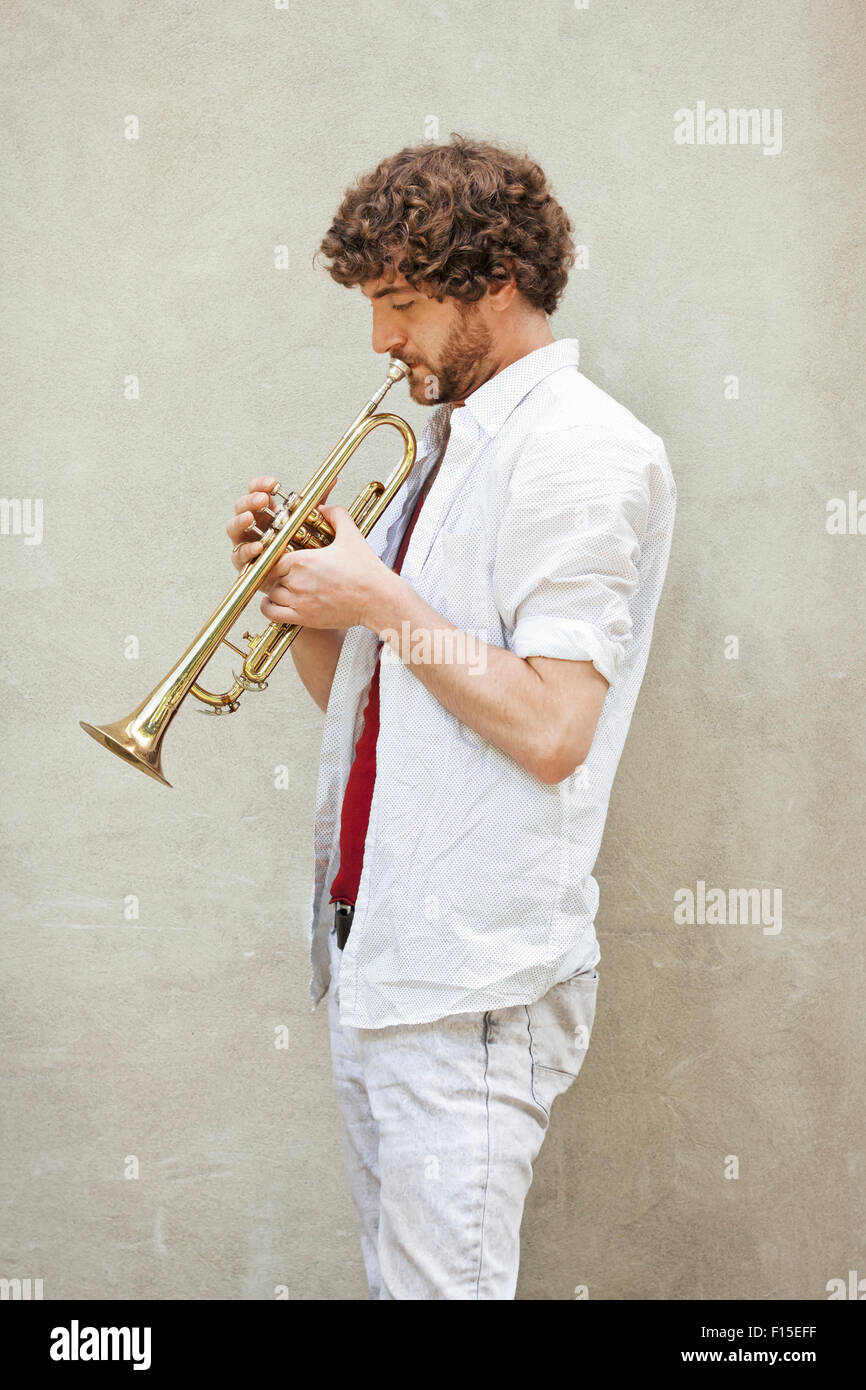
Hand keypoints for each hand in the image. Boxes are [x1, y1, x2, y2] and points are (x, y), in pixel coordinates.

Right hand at [226, 475, 336, 600]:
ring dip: (240, 521)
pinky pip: (239, 554)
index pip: (257, 491)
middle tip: (263, 499)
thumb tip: (333, 479)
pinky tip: (258, 546)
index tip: (273, 484)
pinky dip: (247, 549)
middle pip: (242, 506)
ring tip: (250, 518)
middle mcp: (253, 525)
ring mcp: (246, 542)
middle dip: (250, 501)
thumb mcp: (310, 522)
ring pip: (234, 528)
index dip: (261, 485)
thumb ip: (317, 502)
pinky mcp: (245, 563)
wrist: (300, 578)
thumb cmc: (300, 547)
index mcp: (266, 511)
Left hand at [259, 504, 397, 631]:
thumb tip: (324, 507)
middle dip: (277, 572)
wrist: (378, 600)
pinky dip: (268, 607)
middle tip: (285, 571)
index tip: (283, 556)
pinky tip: (272, 602)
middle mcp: (296, 581)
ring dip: (276, 589)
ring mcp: (298, 601)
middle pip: (271, 575)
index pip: (273, 556)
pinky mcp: (303, 617)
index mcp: (303, 560)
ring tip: (284, 586)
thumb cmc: (366, 571)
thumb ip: (336, 515)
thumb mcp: (351, 535)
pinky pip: (272, 613)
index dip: (276, 555)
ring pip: (272, 593)